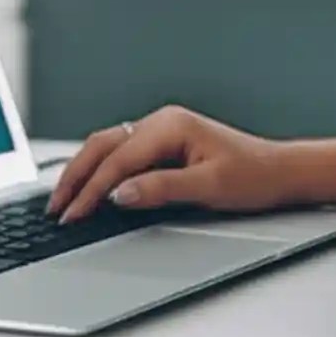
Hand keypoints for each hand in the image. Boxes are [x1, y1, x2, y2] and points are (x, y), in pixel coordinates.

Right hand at [47, 105, 297, 223]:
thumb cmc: (253, 176)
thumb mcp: (209, 186)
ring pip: (107, 147)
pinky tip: (89, 186)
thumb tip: (121, 194)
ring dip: (83, 172)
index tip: (74, 214)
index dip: (92, 189)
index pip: (118, 159)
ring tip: (64, 200)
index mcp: (170, 125)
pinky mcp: (162, 144)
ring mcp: (160, 131)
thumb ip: (162, 188)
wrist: (279, 172)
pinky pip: (120, 153)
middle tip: (56, 208)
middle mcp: (161, 122)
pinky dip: (99, 169)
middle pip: (102, 146)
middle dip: (75, 177)